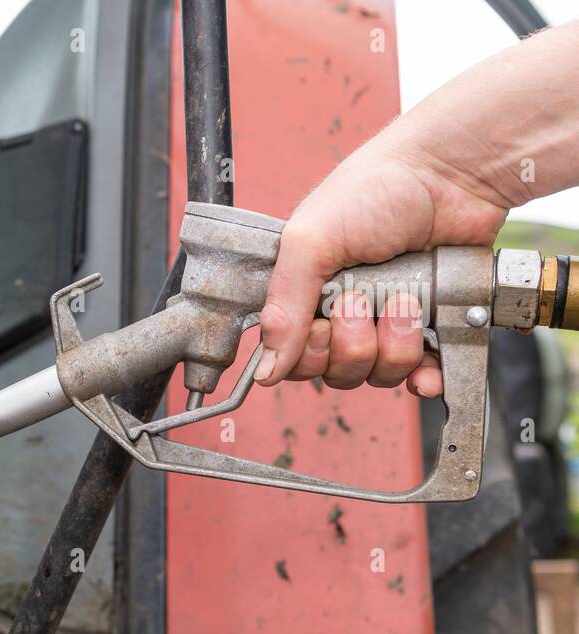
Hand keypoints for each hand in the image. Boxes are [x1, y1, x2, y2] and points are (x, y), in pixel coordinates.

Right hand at [255, 138, 507, 396]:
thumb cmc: (376, 190)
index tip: (322, 326)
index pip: (295, 359)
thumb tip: (264, 370)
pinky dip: (427, 374)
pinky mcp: (433, 328)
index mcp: (308, 296)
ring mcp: (390, 324)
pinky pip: (424, 376)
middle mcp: (346, 315)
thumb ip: (284, 307)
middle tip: (363, 301)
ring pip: (381, 374)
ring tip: (407, 299)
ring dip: (395, 344)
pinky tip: (428, 357)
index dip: (309, 355)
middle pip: (337, 373)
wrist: (452, 173)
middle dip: (354, 344)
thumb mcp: (310, 242)